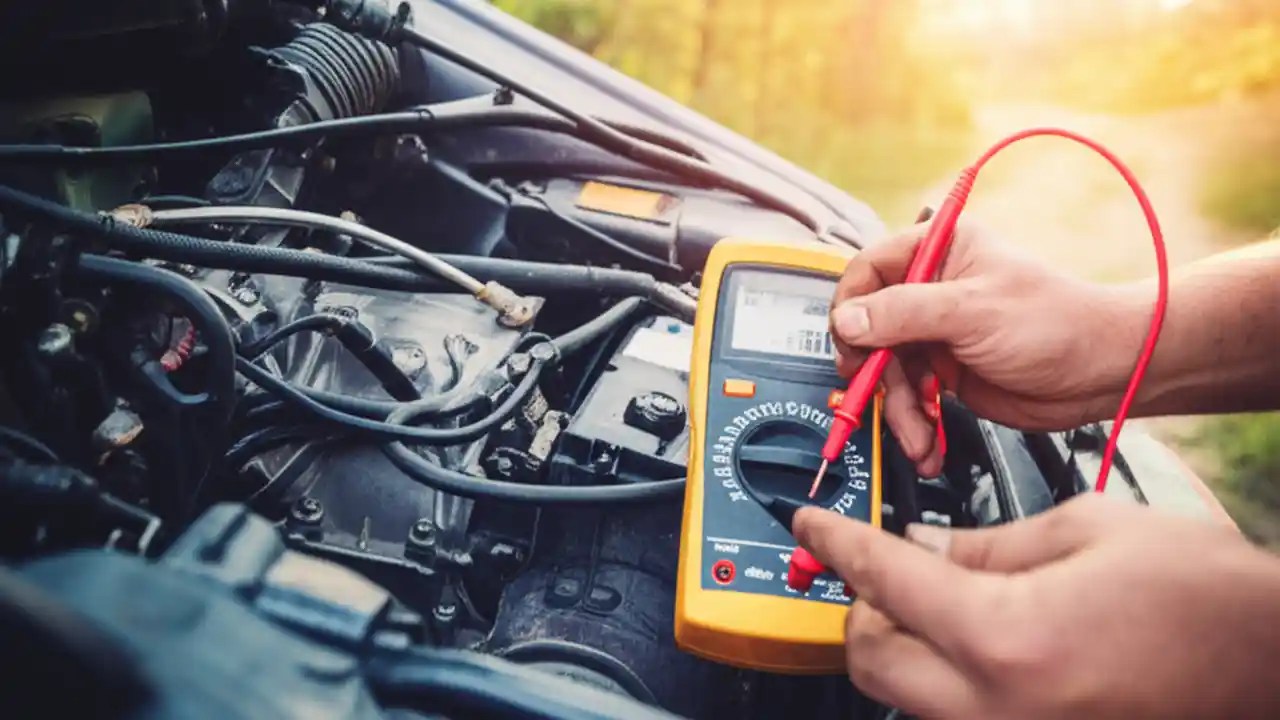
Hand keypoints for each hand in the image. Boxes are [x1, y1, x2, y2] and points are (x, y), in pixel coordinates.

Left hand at [793, 497, 1279, 719]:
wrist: (1277, 670)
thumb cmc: (1206, 600)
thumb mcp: (1088, 532)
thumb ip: (986, 543)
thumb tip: (922, 543)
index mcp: (1005, 636)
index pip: (882, 579)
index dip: (835, 541)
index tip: (812, 525)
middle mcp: (996, 706)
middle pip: (868, 659)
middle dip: (860, 607)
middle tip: (880, 566)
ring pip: (902, 699)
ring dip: (897, 646)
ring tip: (930, 601)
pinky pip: (952, 718)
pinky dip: (942, 680)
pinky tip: (973, 642)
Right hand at [830, 221, 1146, 474]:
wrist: (1103, 374)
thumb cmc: (1056, 324)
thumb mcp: (972, 311)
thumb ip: (903, 313)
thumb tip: (846, 320)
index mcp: (936, 251)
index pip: (868, 271)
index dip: (851, 308)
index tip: (851, 345)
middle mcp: (930, 289)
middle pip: (870, 330)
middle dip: (876, 373)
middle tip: (879, 398)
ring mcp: (935, 333)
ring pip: (887, 371)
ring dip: (898, 411)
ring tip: (918, 439)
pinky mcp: (944, 371)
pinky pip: (909, 398)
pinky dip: (915, 424)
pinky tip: (928, 445)